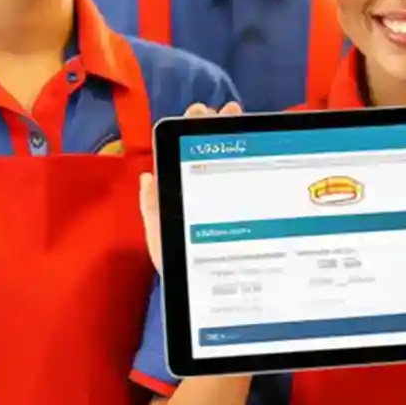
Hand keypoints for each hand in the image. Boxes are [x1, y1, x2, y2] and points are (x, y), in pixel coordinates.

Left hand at [140, 102, 243, 272]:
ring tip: (238, 115)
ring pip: (231, 161)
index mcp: (180, 196)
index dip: (191, 131)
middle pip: (210, 152)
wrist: (209, 294)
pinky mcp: (247, 210)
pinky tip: (257, 143)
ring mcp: (226, 201)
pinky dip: (251, 158)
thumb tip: (148, 175)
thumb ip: (152, 208)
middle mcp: (203, 194)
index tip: (200, 112)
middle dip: (216, 128)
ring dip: (234, 136)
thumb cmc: (180, 269)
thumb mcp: (160, 239)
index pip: (184, 155)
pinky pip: (248, 179)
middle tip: (226, 110)